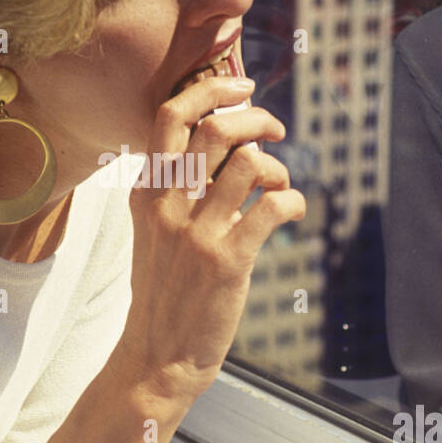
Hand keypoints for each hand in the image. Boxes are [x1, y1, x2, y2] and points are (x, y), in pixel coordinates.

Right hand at [117, 75, 304, 402]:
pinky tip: (291, 213)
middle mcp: (167, 205)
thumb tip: (225, 145)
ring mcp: (196, 232)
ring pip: (248, 164)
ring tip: (279, 186)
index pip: (169, 115)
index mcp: (147, 192)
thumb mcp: (154, 231)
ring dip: (278, 167)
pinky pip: (273, 207)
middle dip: (256, 117)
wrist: (158, 355)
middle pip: (214, 128)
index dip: (210, 89)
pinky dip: (293, 201)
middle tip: (275, 130)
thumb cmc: (166, 290)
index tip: (241, 87)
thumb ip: (178, 188)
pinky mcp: (227, 261)